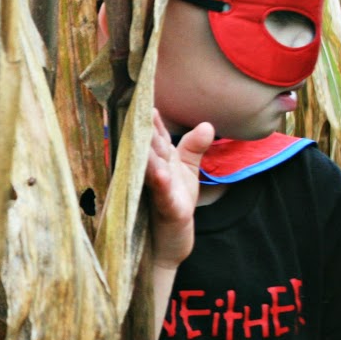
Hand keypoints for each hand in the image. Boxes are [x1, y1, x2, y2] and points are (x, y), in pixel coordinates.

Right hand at [145, 111, 214, 268]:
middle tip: (134, 100)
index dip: (149, 115)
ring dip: (146, 149)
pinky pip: (161, 193)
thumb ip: (193, 149)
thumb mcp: (186, 175)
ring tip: (142, 129)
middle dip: (142, 125)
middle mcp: (153, 175)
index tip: (141, 90)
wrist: (167, 249)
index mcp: (159, 163)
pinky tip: (158, 171)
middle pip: (148, 145)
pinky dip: (159, 181)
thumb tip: (206, 124)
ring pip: (148, 166)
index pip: (154, 135)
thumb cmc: (172, 209)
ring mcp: (155, 193)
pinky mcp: (165, 210)